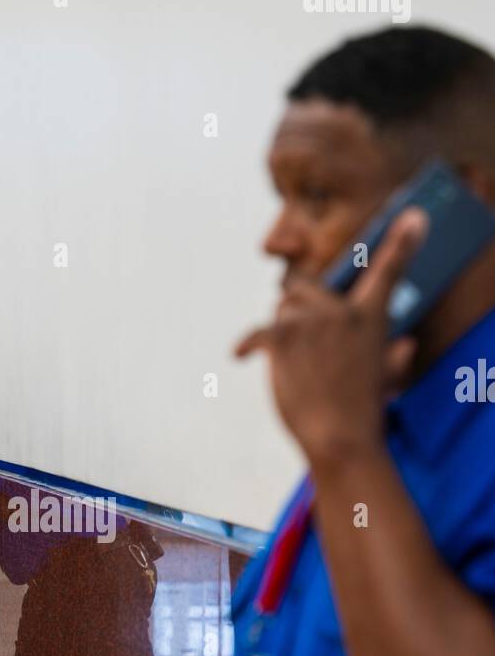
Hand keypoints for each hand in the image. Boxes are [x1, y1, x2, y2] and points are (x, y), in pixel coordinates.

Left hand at [235, 209, 427, 468]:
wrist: (341, 438)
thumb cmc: (363, 414)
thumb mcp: (387, 377)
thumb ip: (394, 355)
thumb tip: (407, 346)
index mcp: (372, 317)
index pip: (389, 271)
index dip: (402, 242)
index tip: (415, 217)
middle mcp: (341, 312)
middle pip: (305, 289)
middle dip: (300, 310)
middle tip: (303, 341)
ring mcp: (311, 322)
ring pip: (282, 309)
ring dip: (282, 328)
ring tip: (293, 361)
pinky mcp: (283, 337)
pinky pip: (258, 332)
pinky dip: (248, 345)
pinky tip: (241, 356)